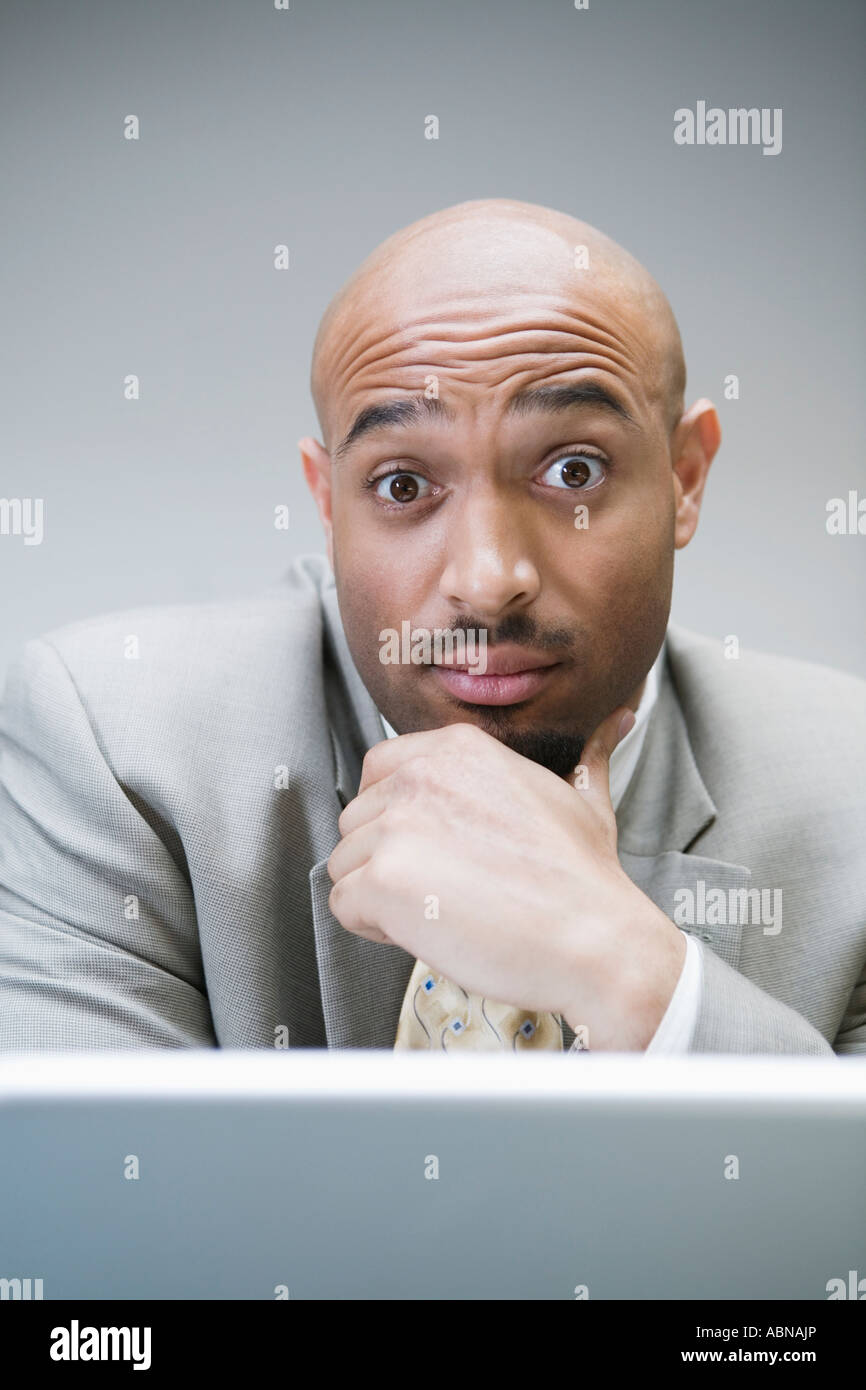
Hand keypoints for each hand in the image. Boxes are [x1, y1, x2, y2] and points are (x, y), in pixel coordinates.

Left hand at [326, 708, 685, 1049]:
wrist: (596, 937)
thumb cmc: (586, 879)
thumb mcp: (586, 796)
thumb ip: (587, 754)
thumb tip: (618, 720)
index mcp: (457, 748)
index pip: (379, 771)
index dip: (399, 818)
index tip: (437, 847)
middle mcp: (421, 776)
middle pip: (357, 820)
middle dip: (389, 860)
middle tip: (448, 886)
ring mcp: (398, 826)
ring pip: (346, 864)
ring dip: (382, 896)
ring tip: (443, 909)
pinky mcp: (383, 880)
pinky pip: (343, 905)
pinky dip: (376, 928)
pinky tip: (429, 929)